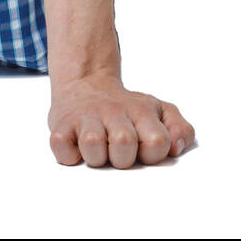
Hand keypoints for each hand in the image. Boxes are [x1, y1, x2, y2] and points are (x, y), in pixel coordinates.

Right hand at [47, 71, 193, 167]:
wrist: (86, 83)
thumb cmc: (126, 108)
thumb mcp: (158, 110)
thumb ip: (180, 128)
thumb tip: (176, 148)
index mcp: (140, 111)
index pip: (157, 141)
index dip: (152, 153)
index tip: (143, 149)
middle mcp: (113, 112)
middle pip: (124, 144)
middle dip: (123, 158)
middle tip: (118, 150)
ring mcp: (85, 118)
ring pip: (93, 145)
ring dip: (96, 157)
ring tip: (99, 149)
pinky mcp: (60, 125)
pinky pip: (62, 148)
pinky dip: (69, 155)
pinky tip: (77, 147)